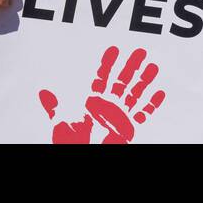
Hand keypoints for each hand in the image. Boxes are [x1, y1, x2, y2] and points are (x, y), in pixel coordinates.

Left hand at [38, 45, 165, 143]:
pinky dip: (152, 104)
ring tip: (153, 67)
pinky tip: (160, 93)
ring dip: (144, 81)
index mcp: (94, 101)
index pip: (102, 77)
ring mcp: (120, 115)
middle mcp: (109, 105)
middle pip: (123, 81)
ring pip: (135, 94)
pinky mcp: (129, 128)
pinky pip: (143, 114)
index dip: (108, 63)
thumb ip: (55, 106)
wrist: (84, 154)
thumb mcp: (61, 122)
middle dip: (131, 66)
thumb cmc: (72, 142)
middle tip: (140, 51)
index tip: (114, 49)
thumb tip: (43, 92)